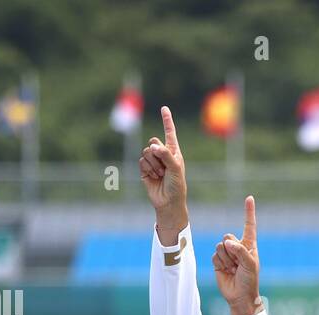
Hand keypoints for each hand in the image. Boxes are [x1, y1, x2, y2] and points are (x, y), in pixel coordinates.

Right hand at [140, 106, 187, 242]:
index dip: (167, 120)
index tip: (164, 108)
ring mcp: (153, 161)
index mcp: (174, 151)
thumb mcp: (176, 168)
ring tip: (161, 174)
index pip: (170, 132)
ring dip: (154, 164)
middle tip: (164, 165)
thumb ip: (166, 154)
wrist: (168, 201)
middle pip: (153, 142)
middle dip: (157, 152)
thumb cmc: (177, 185)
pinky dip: (148, 169)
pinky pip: (141, 161)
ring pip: (146, 152)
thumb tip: (153, 145)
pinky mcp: (144, 169)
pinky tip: (154, 177)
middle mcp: (163, 154)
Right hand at [212, 195, 260, 314]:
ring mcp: (227, 253)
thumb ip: (240, 251)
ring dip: (226, 259)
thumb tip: (226, 242)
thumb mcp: (250, 264)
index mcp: (249, 245)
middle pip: (227, 235)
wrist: (240, 296)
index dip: (248, 212)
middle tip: (237, 264)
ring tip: (233, 269)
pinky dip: (220, 263)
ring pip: (219, 246)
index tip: (249, 198)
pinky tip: (226, 271)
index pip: (249, 225)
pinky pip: (214, 255)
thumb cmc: (250, 280)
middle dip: (231, 249)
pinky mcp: (217, 261)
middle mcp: (238, 247)